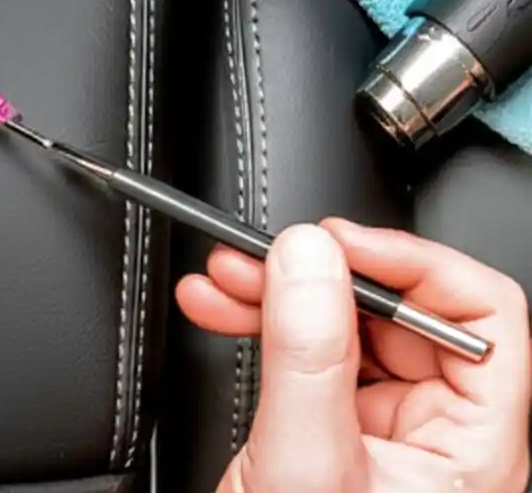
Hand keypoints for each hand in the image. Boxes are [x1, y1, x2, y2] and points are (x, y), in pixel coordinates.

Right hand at [177, 220, 530, 491]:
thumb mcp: (303, 461)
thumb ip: (308, 355)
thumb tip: (309, 257)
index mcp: (472, 448)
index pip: (482, 317)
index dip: (412, 265)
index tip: (337, 244)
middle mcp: (437, 436)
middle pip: (401, 313)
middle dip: (319, 276)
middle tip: (260, 260)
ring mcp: (383, 434)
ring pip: (346, 326)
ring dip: (278, 295)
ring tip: (223, 283)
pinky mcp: (331, 432)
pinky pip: (306, 354)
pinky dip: (261, 326)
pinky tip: (223, 313)